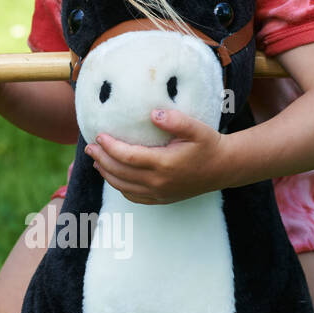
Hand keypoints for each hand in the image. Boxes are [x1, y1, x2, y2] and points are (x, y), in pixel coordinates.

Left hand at [85, 109, 230, 203]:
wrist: (224, 168)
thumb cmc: (209, 145)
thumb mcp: (197, 128)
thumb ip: (175, 120)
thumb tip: (153, 113)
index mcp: (164, 164)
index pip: (127, 157)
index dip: (110, 147)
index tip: (98, 136)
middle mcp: (158, 182)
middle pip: (120, 173)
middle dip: (101, 159)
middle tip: (89, 147)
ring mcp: (159, 193)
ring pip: (123, 186)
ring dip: (106, 173)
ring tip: (96, 160)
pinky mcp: (161, 199)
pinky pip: (133, 196)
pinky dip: (119, 186)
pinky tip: (113, 176)